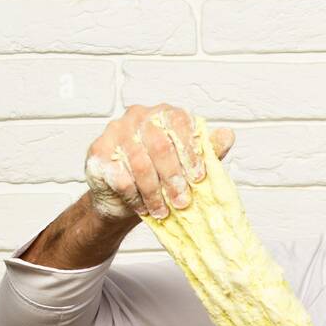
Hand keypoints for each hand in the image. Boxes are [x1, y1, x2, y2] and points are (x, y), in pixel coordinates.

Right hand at [83, 103, 235, 219]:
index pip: (179, 123)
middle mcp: (138, 116)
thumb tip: (228, 136)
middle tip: (182, 202)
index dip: (190, 151)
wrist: (126, 197)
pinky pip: (118, 176)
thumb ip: (208, 149)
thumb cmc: (161, 177)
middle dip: (173, 178)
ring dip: (153, 193)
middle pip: (159, 145)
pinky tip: (141, 207)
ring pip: (139, 163)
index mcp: (163, 114)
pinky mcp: (97, 152)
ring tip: (162, 211)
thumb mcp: (189, 164)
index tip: (198, 178)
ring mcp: (115, 131)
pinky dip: (133, 196)